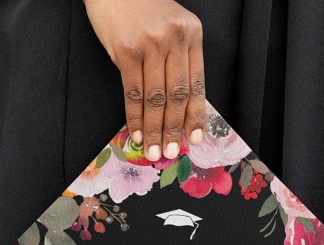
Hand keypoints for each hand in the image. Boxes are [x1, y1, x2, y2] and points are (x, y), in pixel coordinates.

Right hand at [84, 0, 205, 161]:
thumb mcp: (170, 26)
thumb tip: (176, 107)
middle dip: (174, 129)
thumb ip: (176, 58)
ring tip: (154, 151)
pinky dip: (135, 117)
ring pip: (155, 98)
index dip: (196, 114)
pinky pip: (133, 92)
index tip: (195, 138)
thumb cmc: (141, 7)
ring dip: (155, 130)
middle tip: (171, 152)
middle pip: (177, 94)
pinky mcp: (126, 50)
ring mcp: (150, 44)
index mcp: (192, 33)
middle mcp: (175, 38)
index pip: (196, 83)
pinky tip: (136, 133)